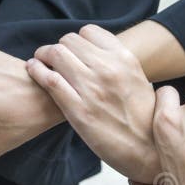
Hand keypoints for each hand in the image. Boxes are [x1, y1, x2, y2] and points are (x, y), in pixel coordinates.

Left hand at [26, 25, 159, 182]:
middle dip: (58, 48)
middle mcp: (108, 69)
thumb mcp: (138, 81)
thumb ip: (118, 64)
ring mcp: (92, 89)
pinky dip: (37, 71)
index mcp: (124, 59)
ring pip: (56, 54)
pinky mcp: (78, 111)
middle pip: (68, 41)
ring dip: (44, 56)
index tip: (73, 52)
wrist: (151, 151)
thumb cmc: (145, 119)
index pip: (88, 32)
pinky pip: (50, 80)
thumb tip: (98, 53)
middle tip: (53, 59)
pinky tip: (34, 70)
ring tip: (41, 63)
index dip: (77, 41)